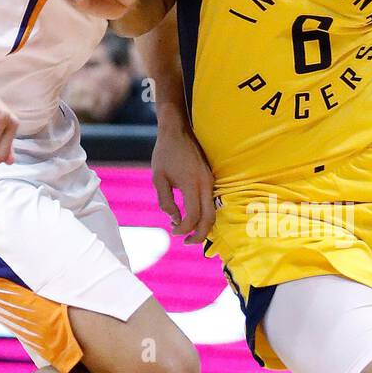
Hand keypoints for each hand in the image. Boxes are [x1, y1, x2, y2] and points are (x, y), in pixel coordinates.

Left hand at [151, 115, 215, 242]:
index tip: (172, 230)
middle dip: (199, 235)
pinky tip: (191, 218)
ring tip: (188, 232)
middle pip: (209, 219)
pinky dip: (203, 215)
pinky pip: (211, 203)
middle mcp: (206, 184)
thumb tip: (174, 219)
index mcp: (192, 184)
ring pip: (213, 212)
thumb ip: (165, 201)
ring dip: (202, 226)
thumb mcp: (158, 178)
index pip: (193, 216)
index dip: (183, 228)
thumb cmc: (165, 154)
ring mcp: (211, 181)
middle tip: (186, 242)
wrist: (178, 130)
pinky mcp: (211, 180)